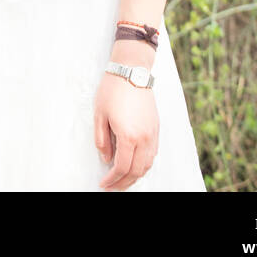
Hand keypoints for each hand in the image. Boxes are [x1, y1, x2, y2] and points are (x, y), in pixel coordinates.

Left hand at [94, 63, 158, 190]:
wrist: (132, 70)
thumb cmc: (113, 90)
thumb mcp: (100, 115)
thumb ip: (102, 140)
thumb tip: (106, 159)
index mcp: (128, 136)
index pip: (122, 167)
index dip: (112, 179)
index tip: (104, 184)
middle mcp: (144, 138)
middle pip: (137, 171)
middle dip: (124, 183)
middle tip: (113, 187)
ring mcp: (153, 133)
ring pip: (147, 164)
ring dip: (136, 176)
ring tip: (123, 179)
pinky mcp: (156, 127)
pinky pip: (153, 154)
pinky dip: (144, 164)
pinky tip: (135, 164)